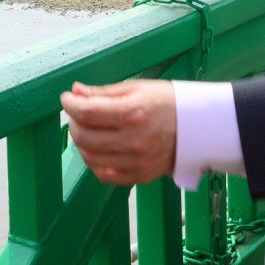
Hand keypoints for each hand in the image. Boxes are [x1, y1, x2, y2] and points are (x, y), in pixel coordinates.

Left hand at [60, 79, 176, 185]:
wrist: (197, 127)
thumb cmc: (166, 103)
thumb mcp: (136, 88)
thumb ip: (103, 92)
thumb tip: (76, 91)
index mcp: (133, 113)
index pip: (87, 112)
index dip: (70, 104)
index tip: (67, 98)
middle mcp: (134, 141)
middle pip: (84, 136)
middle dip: (74, 122)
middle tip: (77, 113)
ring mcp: (137, 162)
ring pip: (90, 157)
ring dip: (81, 142)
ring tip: (86, 130)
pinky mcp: (139, 176)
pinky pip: (104, 175)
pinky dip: (94, 162)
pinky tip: (97, 148)